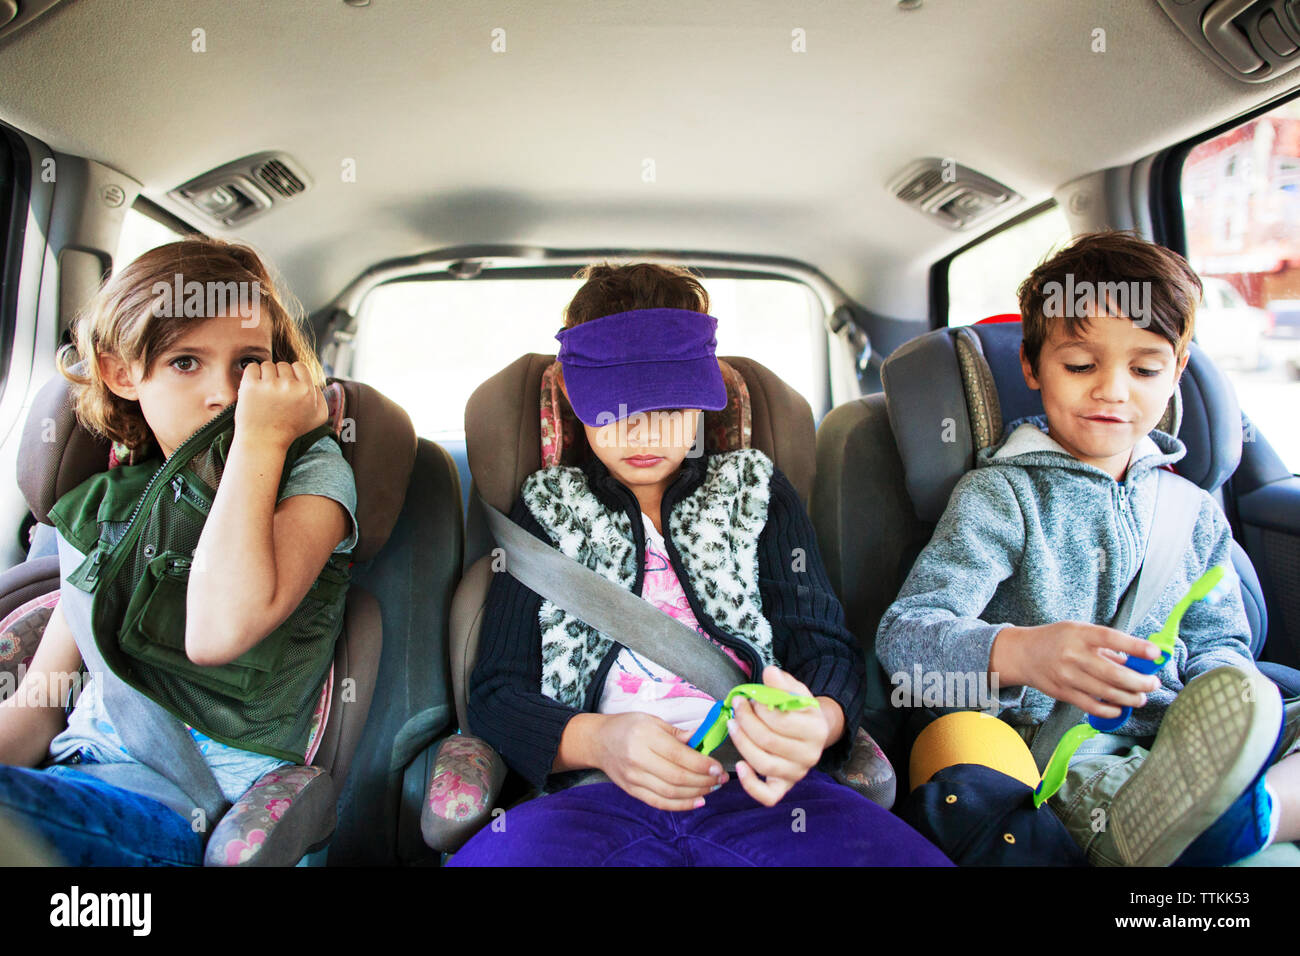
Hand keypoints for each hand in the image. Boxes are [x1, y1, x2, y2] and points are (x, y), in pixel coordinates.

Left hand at [235, 361, 326, 450]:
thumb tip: (315, 382)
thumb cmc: (290, 430)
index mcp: (307, 391)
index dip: (293, 375)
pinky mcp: (250, 387)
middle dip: (278, 376)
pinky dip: (251, 375)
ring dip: (265, 376)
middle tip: (275, 395)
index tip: (287, 387)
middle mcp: (289, 386)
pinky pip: (251, 367)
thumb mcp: (318, 418)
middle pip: (282, 365)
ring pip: (267, 365)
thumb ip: (322, 397)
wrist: (263, 442)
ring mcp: (269, 385)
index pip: (299, 366)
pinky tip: (254, 389)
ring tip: (265, 394)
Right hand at [593, 712, 727, 810]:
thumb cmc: (627, 726)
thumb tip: (701, 739)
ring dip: (696, 793)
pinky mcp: (632, 791)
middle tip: (721, 778)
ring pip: (670, 793)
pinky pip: (659, 803)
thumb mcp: (651, 720)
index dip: (702, 764)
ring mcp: (634, 778)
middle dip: (704, 780)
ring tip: (712, 787)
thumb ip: (676, 732)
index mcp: (645, 737)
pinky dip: (680, 805)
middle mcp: (638, 759)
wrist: (598, 742)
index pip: (679, 755)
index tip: (718, 767)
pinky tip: (697, 801)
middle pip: (677, 777)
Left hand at [728, 666, 832, 806]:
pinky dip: (751, 785)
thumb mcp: (795, 691)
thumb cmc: (799, 710)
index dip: (758, 709)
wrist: (812, 732)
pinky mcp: (785, 786)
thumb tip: (769, 672)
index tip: (747, 698)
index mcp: (815, 730)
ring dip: (741, 744)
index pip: (780, 721)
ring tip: (732, 725)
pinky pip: (768, 796)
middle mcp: (810, 755)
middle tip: (737, 707)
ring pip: (764, 764)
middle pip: (768, 742)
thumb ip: (782, 683)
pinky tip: (739, 766)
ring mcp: (797, 773)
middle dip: (746, 722)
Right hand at [992, 622, 1162, 719]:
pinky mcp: (1064, 693)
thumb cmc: (1056, 640)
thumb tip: (1137, 663)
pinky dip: (1111, 710)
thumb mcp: (1079, 631)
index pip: (1111, 638)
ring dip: (1130, 698)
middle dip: (1140, 682)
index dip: (1135, 647)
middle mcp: (1074, 655)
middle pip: (1114, 673)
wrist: (1023, 654)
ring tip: (1140, 697)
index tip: (1155, 653)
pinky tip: (1120, 708)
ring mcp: (1068, 676)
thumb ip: (1106, 646)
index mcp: (1080, 634)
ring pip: (1107, 693)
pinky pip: (1092, 706)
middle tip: (1153, 684)